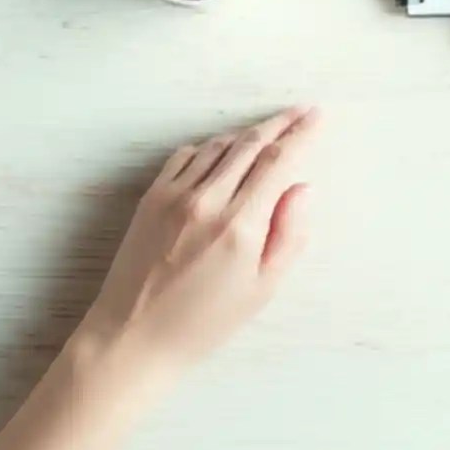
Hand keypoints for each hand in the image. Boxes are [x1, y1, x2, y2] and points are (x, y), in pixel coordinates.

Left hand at [82, 106, 320, 368]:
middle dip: (280, 123)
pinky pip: (186, 156)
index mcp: (240, 225)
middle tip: (301, 112)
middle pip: (250, 143)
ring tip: (268, 133)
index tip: (317, 116)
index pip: (278, 161)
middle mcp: (206, 201)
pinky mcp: (150, 198)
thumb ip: (289, 235)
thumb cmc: (203, 322)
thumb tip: (302, 190)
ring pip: (218, 145)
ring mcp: (174, 195)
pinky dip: (211, 147)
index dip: (301, 134)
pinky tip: (223, 155)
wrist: (133, 337)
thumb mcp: (262, 289)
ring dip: (246, 134)